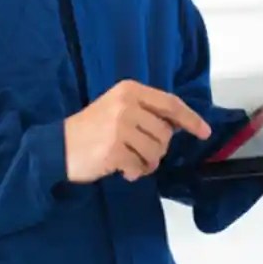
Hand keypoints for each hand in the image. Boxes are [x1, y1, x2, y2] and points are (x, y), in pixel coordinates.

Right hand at [64, 80, 210, 183]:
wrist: (57, 146)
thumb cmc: (92, 128)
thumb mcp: (118, 108)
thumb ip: (147, 112)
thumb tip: (180, 126)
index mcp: (130, 90)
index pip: (170, 103)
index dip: (191, 119)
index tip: (205, 132)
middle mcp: (126, 105)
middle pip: (165, 133)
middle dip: (157, 148)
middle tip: (138, 152)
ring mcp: (119, 128)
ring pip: (155, 152)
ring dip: (146, 163)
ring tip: (130, 161)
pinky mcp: (113, 150)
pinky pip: (140, 167)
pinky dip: (134, 173)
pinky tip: (120, 169)